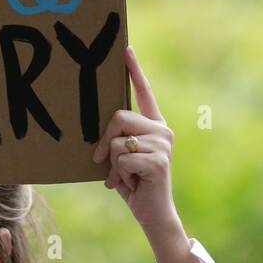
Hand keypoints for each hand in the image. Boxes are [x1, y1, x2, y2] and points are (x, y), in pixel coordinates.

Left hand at [91, 45, 177, 232]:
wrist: (152, 213)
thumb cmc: (133, 183)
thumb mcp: (120, 156)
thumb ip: (115, 138)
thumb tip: (99, 127)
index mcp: (153, 125)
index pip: (144, 92)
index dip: (135, 70)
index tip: (126, 49)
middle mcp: (162, 130)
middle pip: (119, 117)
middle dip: (104, 141)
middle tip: (102, 161)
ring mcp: (163, 144)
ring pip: (117, 141)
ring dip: (112, 164)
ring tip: (125, 176)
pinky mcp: (159, 161)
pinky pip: (121, 159)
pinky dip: (118, 175)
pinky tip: (132, 184)